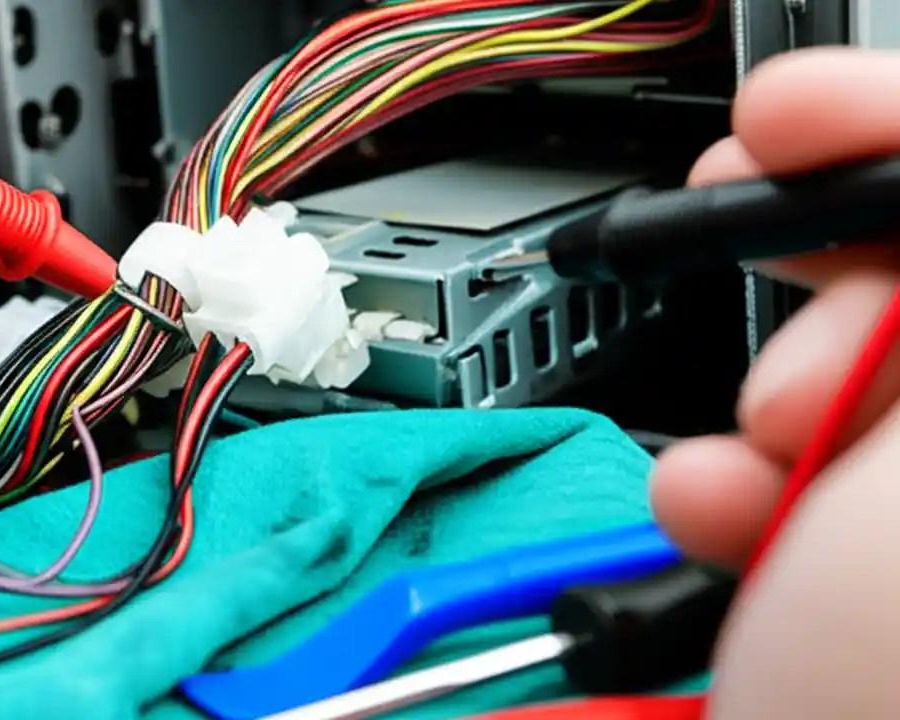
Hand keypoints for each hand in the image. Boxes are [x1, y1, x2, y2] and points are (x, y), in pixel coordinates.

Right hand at [650, 48, 899, 716]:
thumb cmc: (880, 709)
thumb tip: (899, 183)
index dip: (894, 138)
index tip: (789, 112)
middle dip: (816, 247)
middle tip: (735, 217)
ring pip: (846, 383)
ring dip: (759, 381)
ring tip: (741, 440)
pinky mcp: (842, 586)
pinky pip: (788, 482)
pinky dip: (727, 476)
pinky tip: (711, 509)